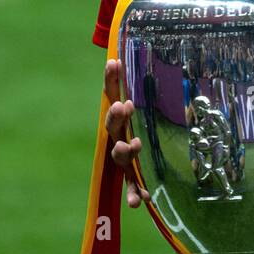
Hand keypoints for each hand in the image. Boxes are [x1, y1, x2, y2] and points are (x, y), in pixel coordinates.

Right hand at [102, 59, 149, 207]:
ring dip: (125, 149)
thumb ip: (130, 82)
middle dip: (116, 117)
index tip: (114, 63)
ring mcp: (123, 157)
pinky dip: (135, 194)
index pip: (111, 94)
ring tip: (134, 145)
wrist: (133, 161)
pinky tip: (142, 201)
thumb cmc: (135, 125)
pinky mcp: (133, 177)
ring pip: (119, 155)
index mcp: (118, 117)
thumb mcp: (136, 103)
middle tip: (124, 106)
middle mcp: (117, 135)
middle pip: (112, 125)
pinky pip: (132, 187)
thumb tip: (123, 52)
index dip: (110, 79)